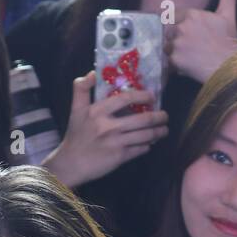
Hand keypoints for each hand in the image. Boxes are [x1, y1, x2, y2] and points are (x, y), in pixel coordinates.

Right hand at [41, 70, 167, 188]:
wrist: (70, 164)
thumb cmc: (76, 136)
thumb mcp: (75, 110)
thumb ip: (81, 89)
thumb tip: (93, 73)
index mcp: (98, 112)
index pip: (126, 98)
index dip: (143, 96)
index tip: (152, 97)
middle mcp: (108, 126)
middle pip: (142, 119)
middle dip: (158, 117)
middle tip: (165, 116)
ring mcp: (115, 142)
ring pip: (145, 135)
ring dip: (158, 132)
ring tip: (164, 130)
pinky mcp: (119, 157)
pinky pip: (140, 149)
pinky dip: (148, 145)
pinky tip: (150, 143)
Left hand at [164, 0, 236, 83]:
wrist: (228, 68)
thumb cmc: (229, 41)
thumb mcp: (229, 14)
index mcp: (192, 14)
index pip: (175, 16)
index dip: (180, 25)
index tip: (188, 34)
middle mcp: (182, 27)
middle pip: (170, 31)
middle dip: (177, 39)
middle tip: (192, 49)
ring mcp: (177, 43)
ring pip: (167, 46)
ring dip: (174, 51)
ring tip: (190, 57)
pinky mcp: (174, 60)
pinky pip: (168, 61)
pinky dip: (175, 65)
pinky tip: (188, 65)